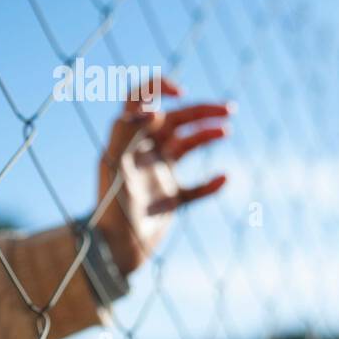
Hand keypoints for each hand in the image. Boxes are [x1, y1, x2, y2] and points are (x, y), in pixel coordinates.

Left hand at [95, 78, 232, 274]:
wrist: (113, 251)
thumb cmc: (110, 207)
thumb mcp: (115, 167)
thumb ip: (127, 133)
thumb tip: (153, 109)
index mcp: (129, 140)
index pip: (141, 99)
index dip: (159, 87)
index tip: (181, 92)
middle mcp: (144, 152)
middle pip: (175, 120)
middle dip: (200, 111)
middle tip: (228, 110)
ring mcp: (158, 175)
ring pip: (187, 146)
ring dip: (206, 135)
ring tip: (225, 131)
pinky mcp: (170, 199)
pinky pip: (195, 188)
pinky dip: (210, 183)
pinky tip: (223, 178)